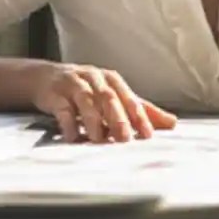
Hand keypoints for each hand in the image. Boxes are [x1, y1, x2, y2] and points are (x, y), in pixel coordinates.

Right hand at [30, 64, 177, 142]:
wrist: (45, 78)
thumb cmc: (86, 90)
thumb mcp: (114, 96)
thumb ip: (141, 109)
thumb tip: (173, 123)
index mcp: (111, 79)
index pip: (129, 97)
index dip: (139, 116)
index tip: (148, 135)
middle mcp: (94, 78)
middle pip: (109, 97)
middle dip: (118, 118)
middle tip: (125, 139)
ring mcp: (72, 84)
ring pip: (86, 100)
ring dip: (93, 120)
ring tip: (99, 140)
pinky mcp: (54, 94)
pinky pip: (61, 108)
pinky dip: (68, 123)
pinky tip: (73, 138)